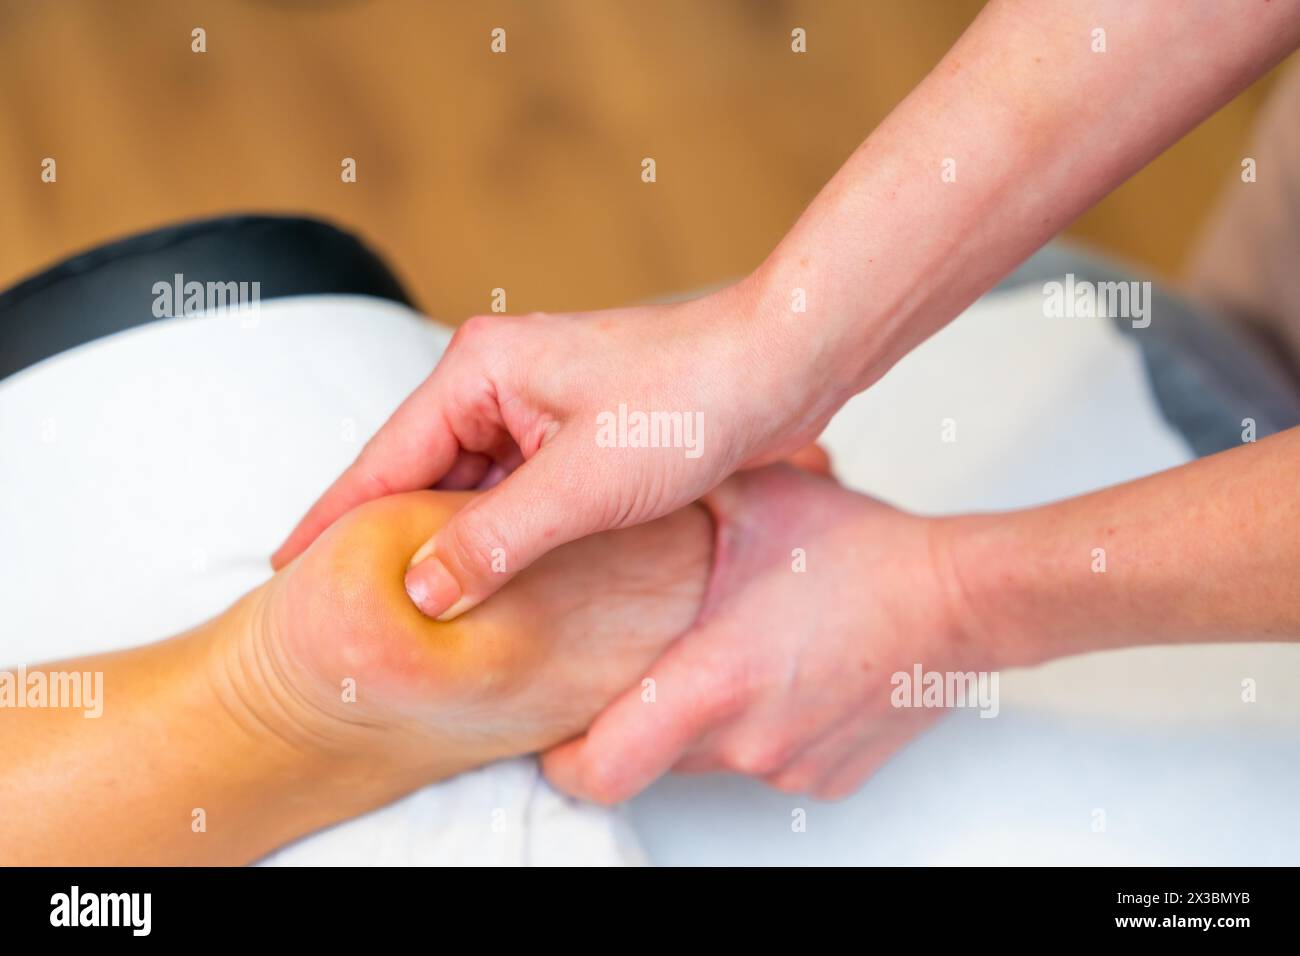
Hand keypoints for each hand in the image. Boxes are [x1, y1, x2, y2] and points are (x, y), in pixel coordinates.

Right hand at [270, 277, 852, 619]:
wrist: (784, 362)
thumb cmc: (695, 397)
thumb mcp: (585, 483)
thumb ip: (496, 538)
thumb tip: (420, 589)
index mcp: (479, 371)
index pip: (383, 461)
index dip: (333, 523)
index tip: (284, 575)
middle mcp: (497, 382)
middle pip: (421, 476)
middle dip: (391, 541)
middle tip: (344, 612)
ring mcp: (538, 406)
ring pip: (471, 489)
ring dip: (451, 543)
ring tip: (407, 612)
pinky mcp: (577, 432)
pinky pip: (516, 492)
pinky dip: (501, 536)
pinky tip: (489, 583)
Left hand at [540, 464, 990, 802]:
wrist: (959, 599)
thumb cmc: (863, 552)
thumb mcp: (749, 500)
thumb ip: (668, 491)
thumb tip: (608, 472)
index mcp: (713, 681)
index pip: (602, 770)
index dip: (564, 764)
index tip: (554, 737)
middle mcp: (748, 740)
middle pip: (654, 758)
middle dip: (639, 719)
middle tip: (646, 664)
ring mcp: (790, 766)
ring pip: (712, 758)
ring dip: (704, 719)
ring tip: (733, 652)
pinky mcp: (827, 776)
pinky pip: (767, 762)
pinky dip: (760, 728)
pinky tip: (784, 674)